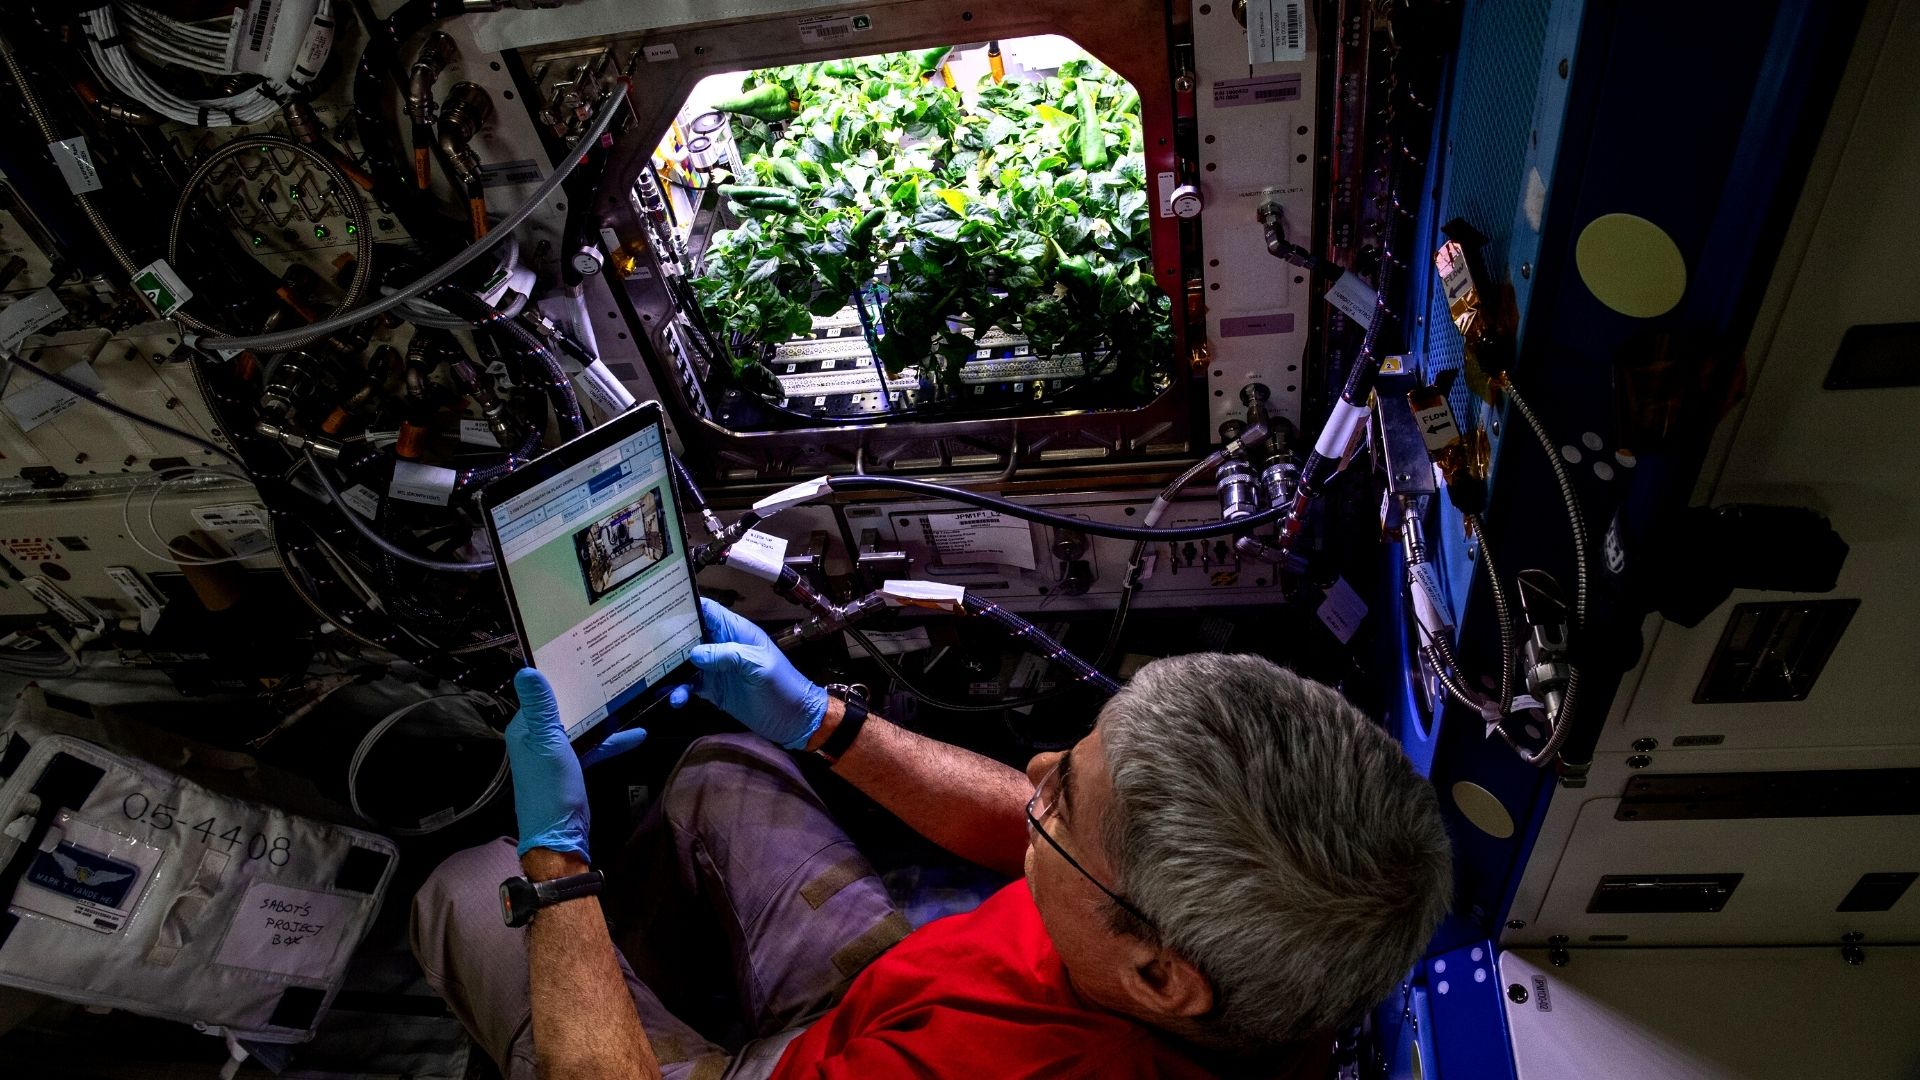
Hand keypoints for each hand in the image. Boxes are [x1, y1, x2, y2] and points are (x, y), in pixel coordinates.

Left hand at [504, 668, 648, 858]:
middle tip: (612, 665)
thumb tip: (526, 670)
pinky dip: (611, 740)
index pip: (540, 692)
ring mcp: (556, 752)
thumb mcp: (548, 743)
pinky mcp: (573, 766)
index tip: (581, 649)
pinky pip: (593, 745)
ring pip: (580, 724)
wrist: (560, 836)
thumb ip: (541, 708)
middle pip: (563, 705)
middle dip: (586, 689)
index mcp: (526, 728)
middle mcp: (537, 736)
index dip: (558, 672)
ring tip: (628, 695)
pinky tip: (637, 733)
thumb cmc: (550, 787)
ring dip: (602, 714)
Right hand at [669, 597, 825, 749]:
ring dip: (670, 669)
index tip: (659, 607)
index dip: (685, 606)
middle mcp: (723, 646)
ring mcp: (716, 668)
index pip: (708, 611)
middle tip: (643, 644)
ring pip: (685, 662)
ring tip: (656, 678)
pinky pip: (689, 685)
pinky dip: (679, 690)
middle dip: (668, 639)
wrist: (794, 721)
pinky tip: (674, 698)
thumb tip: (694, 653)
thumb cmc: (784, 688)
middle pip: (689, 635)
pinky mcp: (713, 689)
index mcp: (736, 632)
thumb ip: (728, 655)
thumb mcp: (759, 666)